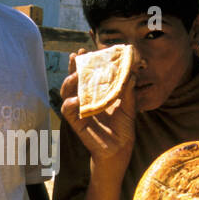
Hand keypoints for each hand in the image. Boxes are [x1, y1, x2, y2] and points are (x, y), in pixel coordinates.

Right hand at [59, 50, 136, 166]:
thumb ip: (128, 90)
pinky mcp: (76, 122)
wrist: (120, 149)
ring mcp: (79, 110)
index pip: (87, 74)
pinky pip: (67, 111)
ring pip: (66, 92)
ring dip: (69, 82)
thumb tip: (132, 72)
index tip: (83, 50)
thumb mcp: (129, 106)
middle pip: (74, 79)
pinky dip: (70, 103)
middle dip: (74, 67)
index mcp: (96, 93)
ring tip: (76, 75)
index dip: (83, 62)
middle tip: (77, 57)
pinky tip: (77, 99)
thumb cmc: (123, 127)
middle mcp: (85, 99)